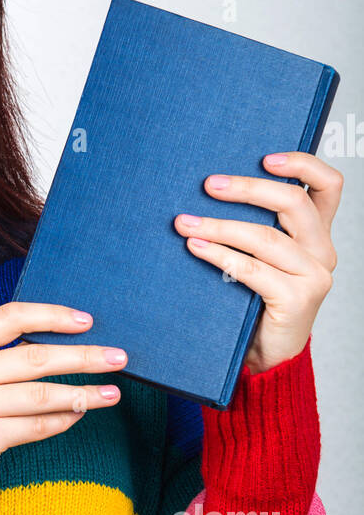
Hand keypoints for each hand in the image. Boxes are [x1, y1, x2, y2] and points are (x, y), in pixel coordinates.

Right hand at [0, 302, 127, 486]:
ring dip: (83, 394)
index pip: (10, 318)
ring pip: (42, 395)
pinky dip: (62, 420)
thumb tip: (55, 346)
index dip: (51, 316)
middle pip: (36, 358)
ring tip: (111, 393)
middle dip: (83, 357)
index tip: (86, 322)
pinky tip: (80, 415)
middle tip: (117, 357)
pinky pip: (35, 426)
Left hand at [174, 152, 342, 373]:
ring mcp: (313, 276)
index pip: (328, 185)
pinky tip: (196, 247)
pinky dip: (220, 255)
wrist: (268, 356)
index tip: (265, 158)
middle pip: (292, 203)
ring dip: (220, 226)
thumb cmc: (256, 300)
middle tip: (208, 184)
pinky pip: (252, 269)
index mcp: (318, 233)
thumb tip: (209, 189)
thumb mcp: (262, 258)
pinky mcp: (297, 299)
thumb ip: (256, 227)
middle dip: (247, 189)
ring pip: (265, 237)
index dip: (302, 165)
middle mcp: (322, 251)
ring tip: (185, 222)